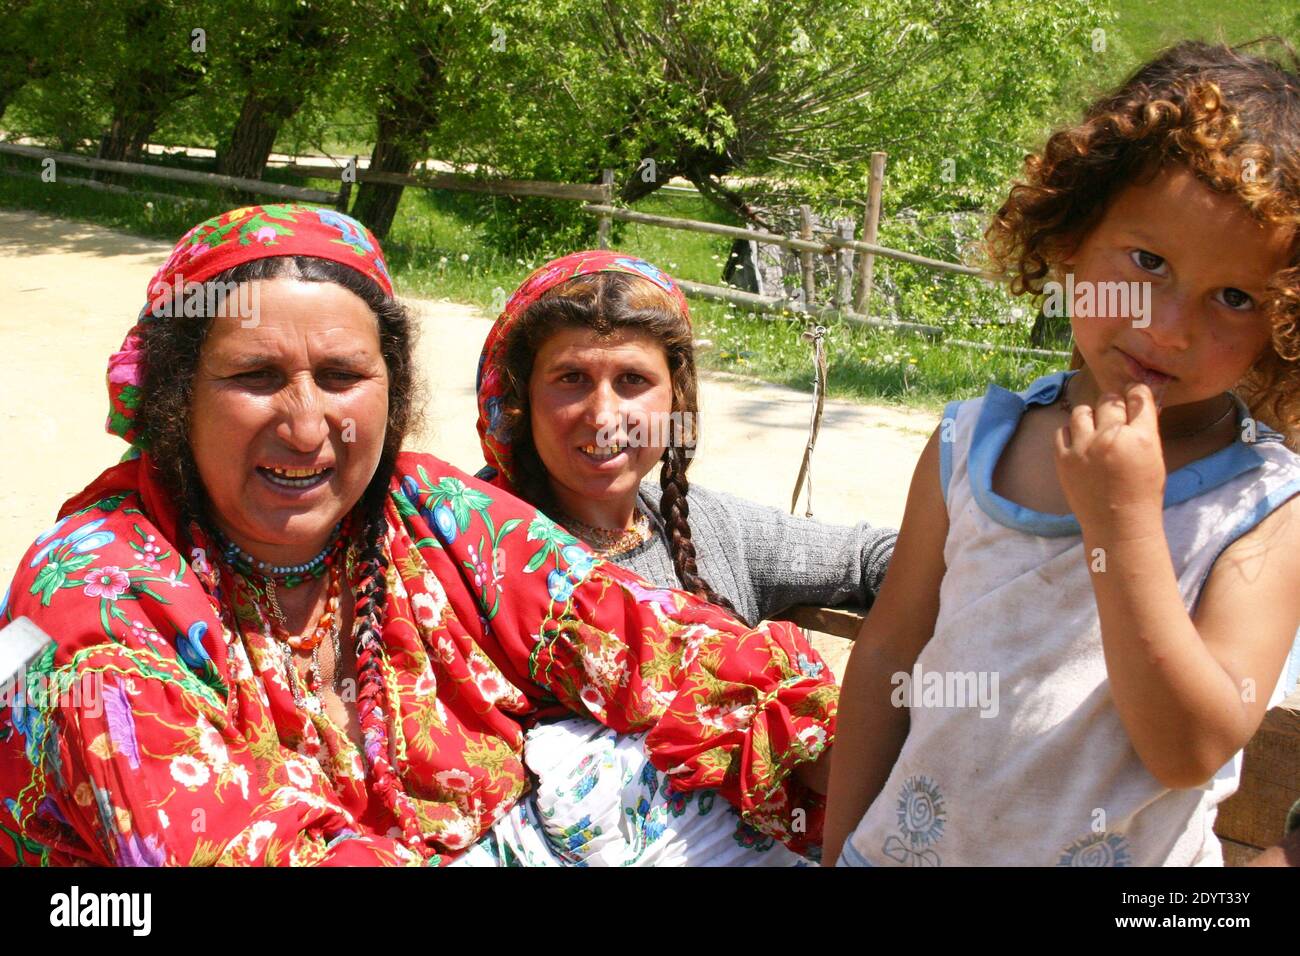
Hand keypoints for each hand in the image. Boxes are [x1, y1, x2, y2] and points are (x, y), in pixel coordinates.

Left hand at [1053, 383, 1166, 537]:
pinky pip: (1062, 431)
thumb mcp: (1154, 458)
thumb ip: (1146, 430)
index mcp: (1140, 437)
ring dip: (1089, 416)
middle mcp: (1110, 437)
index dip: (1135, 393)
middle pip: (1108, 400)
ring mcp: (1083, 447)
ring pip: (1082, 411)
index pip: (1138, 397)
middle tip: (1113, 416)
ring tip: (1094, 429)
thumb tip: (1139, 403)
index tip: (1132, 395)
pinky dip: (1070, 434)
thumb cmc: (1142, 493)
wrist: (1118, 525)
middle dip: (1112, 405)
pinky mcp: (1063, 458)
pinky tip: (1079, 443)